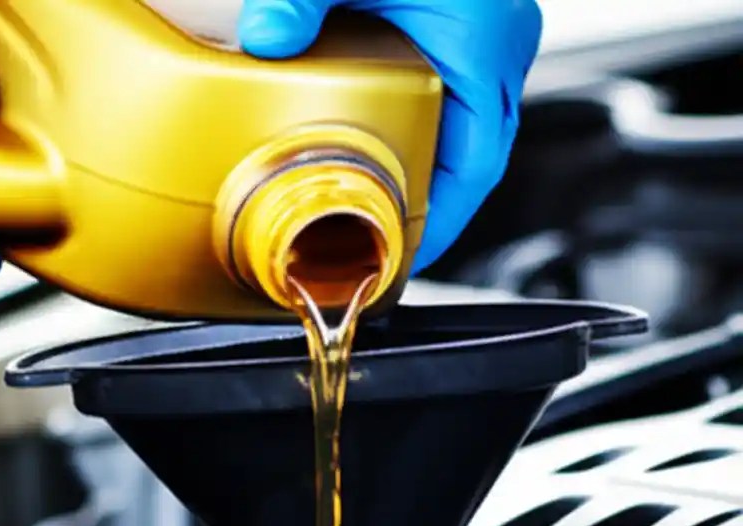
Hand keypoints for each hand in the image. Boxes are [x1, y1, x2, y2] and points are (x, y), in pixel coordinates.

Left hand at [236, 0, 542, 272]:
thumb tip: (265, 34)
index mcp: (486, 47)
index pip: (475, 168)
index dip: (436, 225)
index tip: (394, 262)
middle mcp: (494, 50)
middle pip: (464, 162)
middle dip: (416, 211)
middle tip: (360, 248)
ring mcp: (480, 41)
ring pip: (454, 135)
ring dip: (410, 172)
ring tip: (356, 212)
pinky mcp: (456, 30)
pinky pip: (441, 103)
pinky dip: (407, 132)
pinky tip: (361, 144)